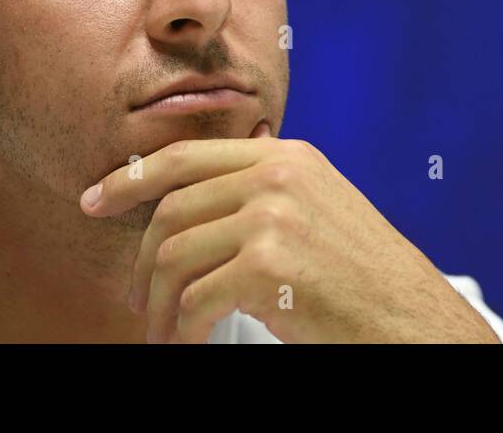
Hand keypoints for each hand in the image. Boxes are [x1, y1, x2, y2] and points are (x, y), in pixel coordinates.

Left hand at [79, 134, 500, 343]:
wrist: (409, 317)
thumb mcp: (317, 209)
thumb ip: (263, 191)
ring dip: (157, 306)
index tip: (94, 201)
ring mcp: (273, 216)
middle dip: (142, 263)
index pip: (187, 157)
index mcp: (286, 156)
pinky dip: (182, 330)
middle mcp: (278, 175)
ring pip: (175, 256)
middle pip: (171, 210)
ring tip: (162, 335)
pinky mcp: (269, 265)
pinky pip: (195, 300)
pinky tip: (189, 345)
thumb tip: (188, 202)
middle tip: (136, 303)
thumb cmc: (362, 276)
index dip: (131, 178)